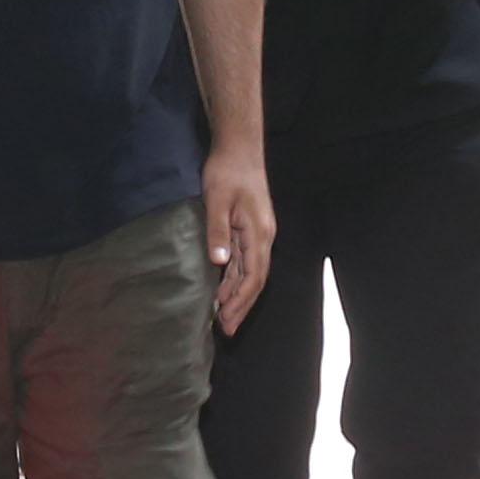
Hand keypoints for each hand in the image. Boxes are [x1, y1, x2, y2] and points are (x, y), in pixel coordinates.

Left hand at [202, 140, 278, 331]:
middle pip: (255, 280)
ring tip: (224, 317)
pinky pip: (244, 261)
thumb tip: (219, 263)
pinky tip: (224, 290)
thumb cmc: (227, 172)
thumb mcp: (217, 200)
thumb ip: (218, 231)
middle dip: (242, 306)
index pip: (253, 276)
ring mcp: (257, 234)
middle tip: (227, 330)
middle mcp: (262, 237)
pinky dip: (235, 279)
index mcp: (258, 233)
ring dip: (238, 295)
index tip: (227, 320)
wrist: (238, 148)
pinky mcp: (249, 229)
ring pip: (250, 273)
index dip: (241, 301)